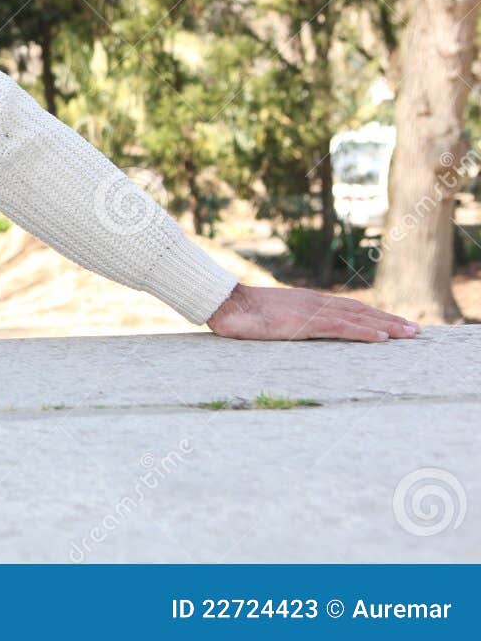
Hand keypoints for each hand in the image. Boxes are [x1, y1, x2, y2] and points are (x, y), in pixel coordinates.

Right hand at [207, 283, 419, 342]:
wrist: (225, 304)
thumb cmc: (241, 314)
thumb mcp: (270, 319)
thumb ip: (286, 323)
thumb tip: (290, 331)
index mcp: (307, 303)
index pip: (348, 308)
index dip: (373, 315)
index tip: (393, 323)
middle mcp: (315, 303)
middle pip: (360, 311)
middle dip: (389, 320)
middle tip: (415, 330)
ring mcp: (312, 311)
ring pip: (358, 317)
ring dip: (387, 325)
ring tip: (410, 333)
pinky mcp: (306, 323)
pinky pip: (342, 328)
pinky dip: (364, 332)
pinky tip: (382, 338)